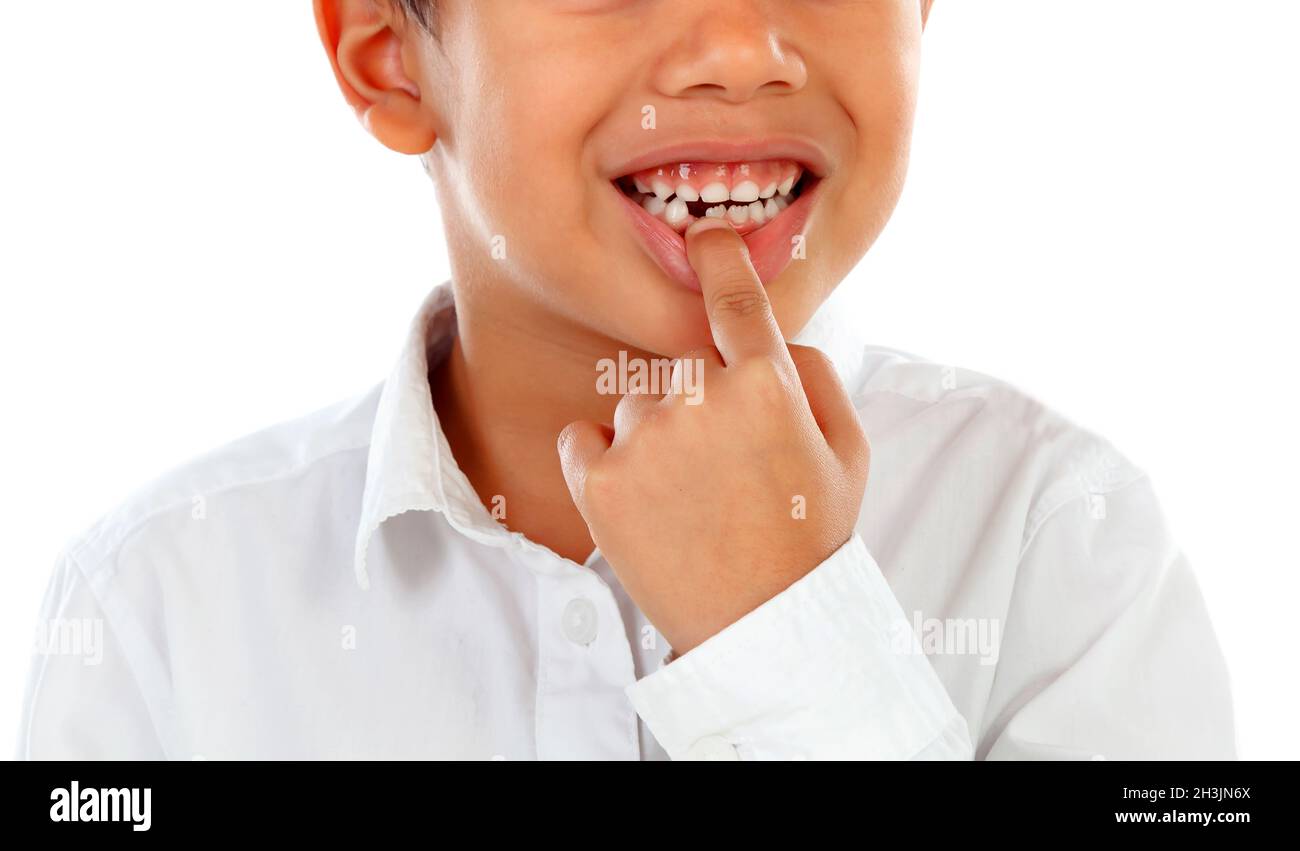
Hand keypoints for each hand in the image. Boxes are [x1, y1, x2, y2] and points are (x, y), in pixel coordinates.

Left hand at [557, 218, 869, 654]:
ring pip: (634, 404)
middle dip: (697, 401)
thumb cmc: (810, 536)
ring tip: (688, 501)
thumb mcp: (849, 452)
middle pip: (681, 364)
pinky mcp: (598, 481)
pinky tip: (643, 502)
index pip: (733, 294)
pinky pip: (584, 437)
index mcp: (769, 384)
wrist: (760, 627)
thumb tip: (774, 337)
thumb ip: (817, 375)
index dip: (717, 255)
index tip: (703, 235)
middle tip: (723, 469)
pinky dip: (602, 459)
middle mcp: (702, 399)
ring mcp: (644, 439)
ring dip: (652, 437)